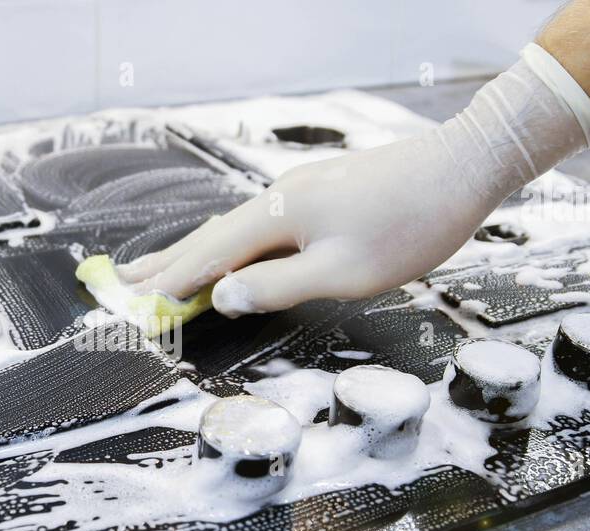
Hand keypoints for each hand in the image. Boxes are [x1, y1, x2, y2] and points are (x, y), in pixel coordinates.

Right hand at [118, 52, 589, 317]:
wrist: (463, 169)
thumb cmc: (409, 225)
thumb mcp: (343, 272)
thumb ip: (279, 286)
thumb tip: (223, 297)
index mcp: (280, 214)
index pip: (211, 254)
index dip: (173, 281)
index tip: (136, 302)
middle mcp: (281, 197)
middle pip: (213, 235)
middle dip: (169, 262)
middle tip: (126, 283)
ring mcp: (301, 191)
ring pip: (235, 228)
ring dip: (196, 252)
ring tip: (162, 268)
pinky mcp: (321, 193)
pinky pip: (260, 223)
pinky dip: (231, 242)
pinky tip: (230, 250)